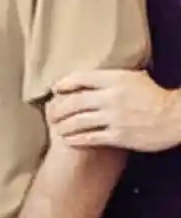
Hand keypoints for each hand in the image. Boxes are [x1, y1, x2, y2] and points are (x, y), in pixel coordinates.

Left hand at [47, 69, 180, 152]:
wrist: (175, 117)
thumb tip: (85, 78)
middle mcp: (111, 97)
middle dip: (57, 109)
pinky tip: (68, 140)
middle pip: (74, 102)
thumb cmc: (154, 95)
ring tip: (56, 128)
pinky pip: (90, 138)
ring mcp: (114, 118)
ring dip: (63, 126)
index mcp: (115, 79)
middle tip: (50, 114)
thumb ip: (109, 78)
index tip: (55, 89)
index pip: (80, 78)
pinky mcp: (119, 136)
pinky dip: (76, 139)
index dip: (63, 84)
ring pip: (78, 121)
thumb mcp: (133, 77)